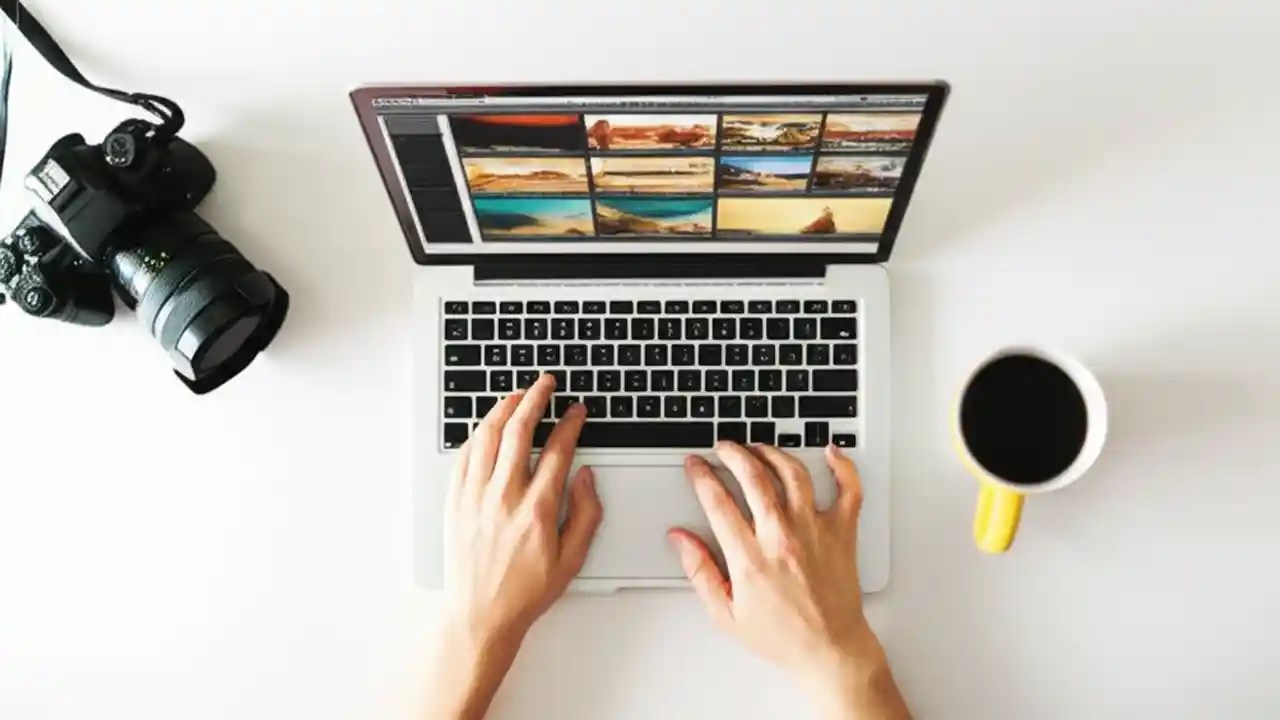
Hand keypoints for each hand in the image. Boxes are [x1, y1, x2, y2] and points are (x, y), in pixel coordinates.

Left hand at [429, 374, 601, 719]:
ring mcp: (475, 497)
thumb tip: (585, 476)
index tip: (577, 411)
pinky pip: (464, 455)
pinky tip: (487, 426)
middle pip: (519, 430)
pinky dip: (477, 434)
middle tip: (545, 384)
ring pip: (487, 435)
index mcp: (537, 510)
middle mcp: (503, 497)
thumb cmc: (525, 591)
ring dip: (503, 408)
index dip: (570, 423)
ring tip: (516, 395)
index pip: (557, 450)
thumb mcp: (572, 559)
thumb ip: (586, 514)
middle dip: (535, 398)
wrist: (480, 614)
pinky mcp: (455, 502)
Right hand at [669, 442, 908, 719]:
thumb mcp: (726, 614)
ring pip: (793, 473)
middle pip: (754, 477)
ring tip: (758, 447)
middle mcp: (782, 537)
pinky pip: (848, 489)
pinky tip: (831, 452)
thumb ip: (699, 571)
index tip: (695, 465)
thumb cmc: (783, 637)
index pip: (717, 502)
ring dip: (772, 452)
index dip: (701, 476)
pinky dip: (842, 465)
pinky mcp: (842, 532)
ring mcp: (815, 530)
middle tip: (723, 447)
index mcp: (751, 558)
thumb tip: (680, 539)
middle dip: (733, 454)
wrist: (831, 650)